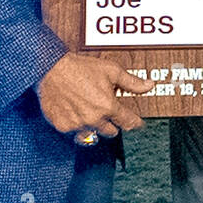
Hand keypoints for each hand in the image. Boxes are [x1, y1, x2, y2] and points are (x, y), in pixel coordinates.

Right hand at [37, 53, 154, 137]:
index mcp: (108, 106)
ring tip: (93, 115)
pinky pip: (74, 132)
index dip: (135, 123)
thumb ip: (132, 82)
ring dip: (95, 128)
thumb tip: (150, 85)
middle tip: (110, 114)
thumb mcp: (112, 71)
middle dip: (113, 124)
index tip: (136, 123)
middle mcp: (93, 119)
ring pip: (93, 135)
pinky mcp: (62, 126)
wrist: (52, 69)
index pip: (128, 122)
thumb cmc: (81, 67)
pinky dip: (77, 126)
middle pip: (111, 132)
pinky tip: (77, 114)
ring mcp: (77, 124)